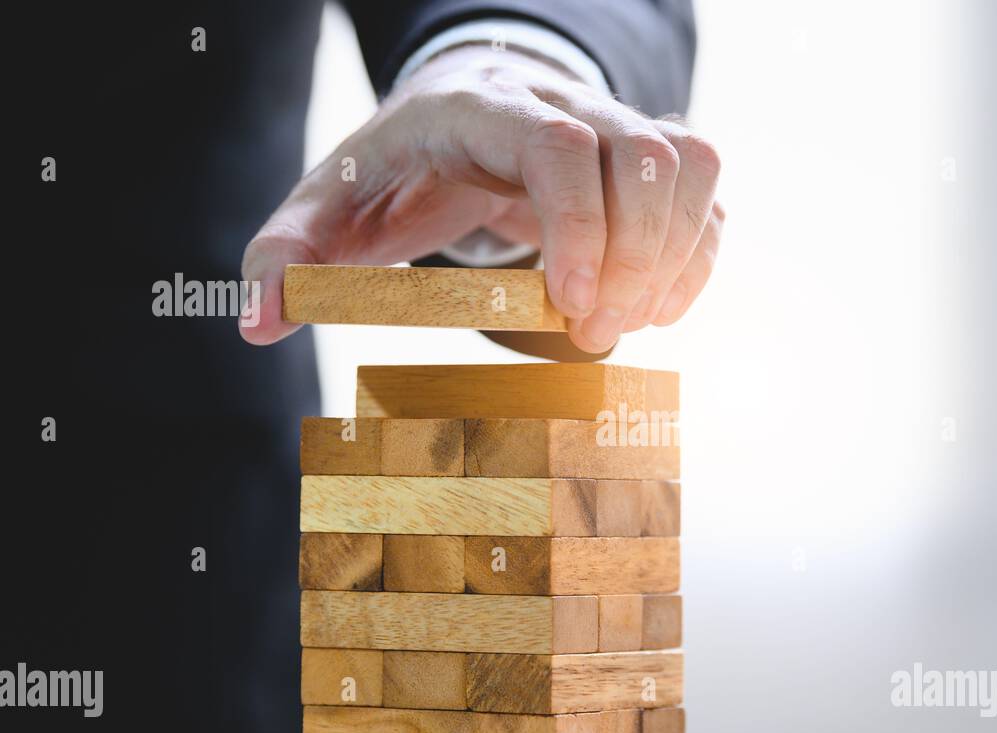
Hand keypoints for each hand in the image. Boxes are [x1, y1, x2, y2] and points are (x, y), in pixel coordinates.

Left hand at [240, 43, 722, 351]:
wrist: (453, 113)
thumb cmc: (391, 167)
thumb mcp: (328, 203)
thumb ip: (286, 252)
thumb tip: (258, 321)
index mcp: (479, 108)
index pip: (555, 144)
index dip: (577, 224)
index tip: (569, 307)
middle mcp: (559, 101)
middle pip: (639, 154)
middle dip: (632, 258)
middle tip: (594, 335)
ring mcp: (612, 124)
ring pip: (689, 164)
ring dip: (673, 256)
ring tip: (627, 323)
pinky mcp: (644, 158)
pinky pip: (706, 192)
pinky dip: (696, 255)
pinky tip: (656, 307)